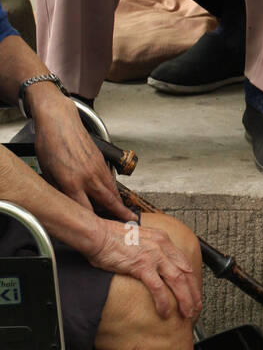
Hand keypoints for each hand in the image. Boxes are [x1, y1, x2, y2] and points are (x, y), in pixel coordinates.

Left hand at [33, 96, 129, 222]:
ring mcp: (96, 167)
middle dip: (119, 213)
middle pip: (107, 201)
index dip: (92, 222)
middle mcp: (87, 176)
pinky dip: (113, 187)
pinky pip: (109, 178)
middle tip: (130, 222)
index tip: (98, 230)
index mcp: (71, 182)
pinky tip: (113, 193)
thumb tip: (64, 200)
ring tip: (126, 212)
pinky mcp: (100, 159)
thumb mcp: (46, 171)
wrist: (59, 120)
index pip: (85, 210)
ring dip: (118, 201)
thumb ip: (58, 189)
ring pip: (111, 189)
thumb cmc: (49, 143)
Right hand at [87, 216, 201, 318]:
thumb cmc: (111, 237)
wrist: (97, 234)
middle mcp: (162, 246)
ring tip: (187, 313)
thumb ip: (149, 248)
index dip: (191, 278)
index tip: (193, 291)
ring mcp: (153, 255)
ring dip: (185, 299)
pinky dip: (163, 301)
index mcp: (162, 239)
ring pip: (177, 280)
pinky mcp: (142, 265)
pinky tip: (165, 312)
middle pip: (185, 272)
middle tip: (196, 306)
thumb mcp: (139, 239)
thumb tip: (152, 263)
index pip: (183, 262)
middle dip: (193, 292)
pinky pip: (158, 287)